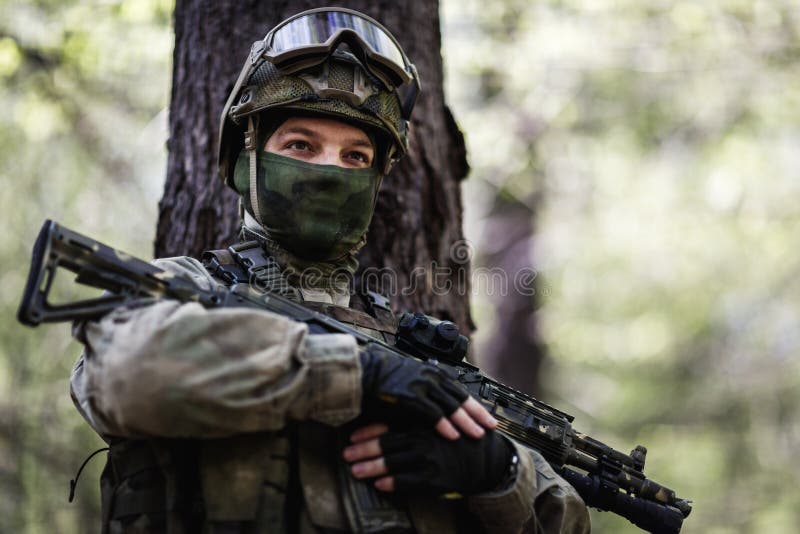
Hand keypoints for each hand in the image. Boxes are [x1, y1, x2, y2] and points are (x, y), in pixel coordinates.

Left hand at [342, 423, 514, 495]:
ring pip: (393, 463)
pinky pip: (408, 482)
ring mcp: (428, 459)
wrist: (486, 459)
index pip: (389, 425)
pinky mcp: (434, 478)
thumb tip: (391, 419)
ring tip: (356, 471)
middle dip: (363, 450)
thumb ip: (417, 420)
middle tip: (346, 454)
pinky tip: (380, 485)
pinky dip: (392, 483)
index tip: (352, 437)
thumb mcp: (439, 422)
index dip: (368, 431)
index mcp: (422, 423)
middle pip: (386, 444)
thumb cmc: (459, 439)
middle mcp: (423, 439)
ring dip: (371, 467)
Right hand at [359, 343, 495, 438]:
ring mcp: (421, 385)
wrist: (365, 372)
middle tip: (491, 428)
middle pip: (460, 398)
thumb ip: (427, 392)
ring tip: (477, 435)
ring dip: (465, 422)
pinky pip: (432, 413)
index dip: (475, 405)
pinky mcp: (410, 395)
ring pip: (450, 406)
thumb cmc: (385, 379)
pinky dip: (444, 425)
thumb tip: (441, 407)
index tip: (487, 417)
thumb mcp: (412, 382)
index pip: (460, 390)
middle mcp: (431, 376)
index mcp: (433, 372)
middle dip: (477, 414)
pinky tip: (453, 435)